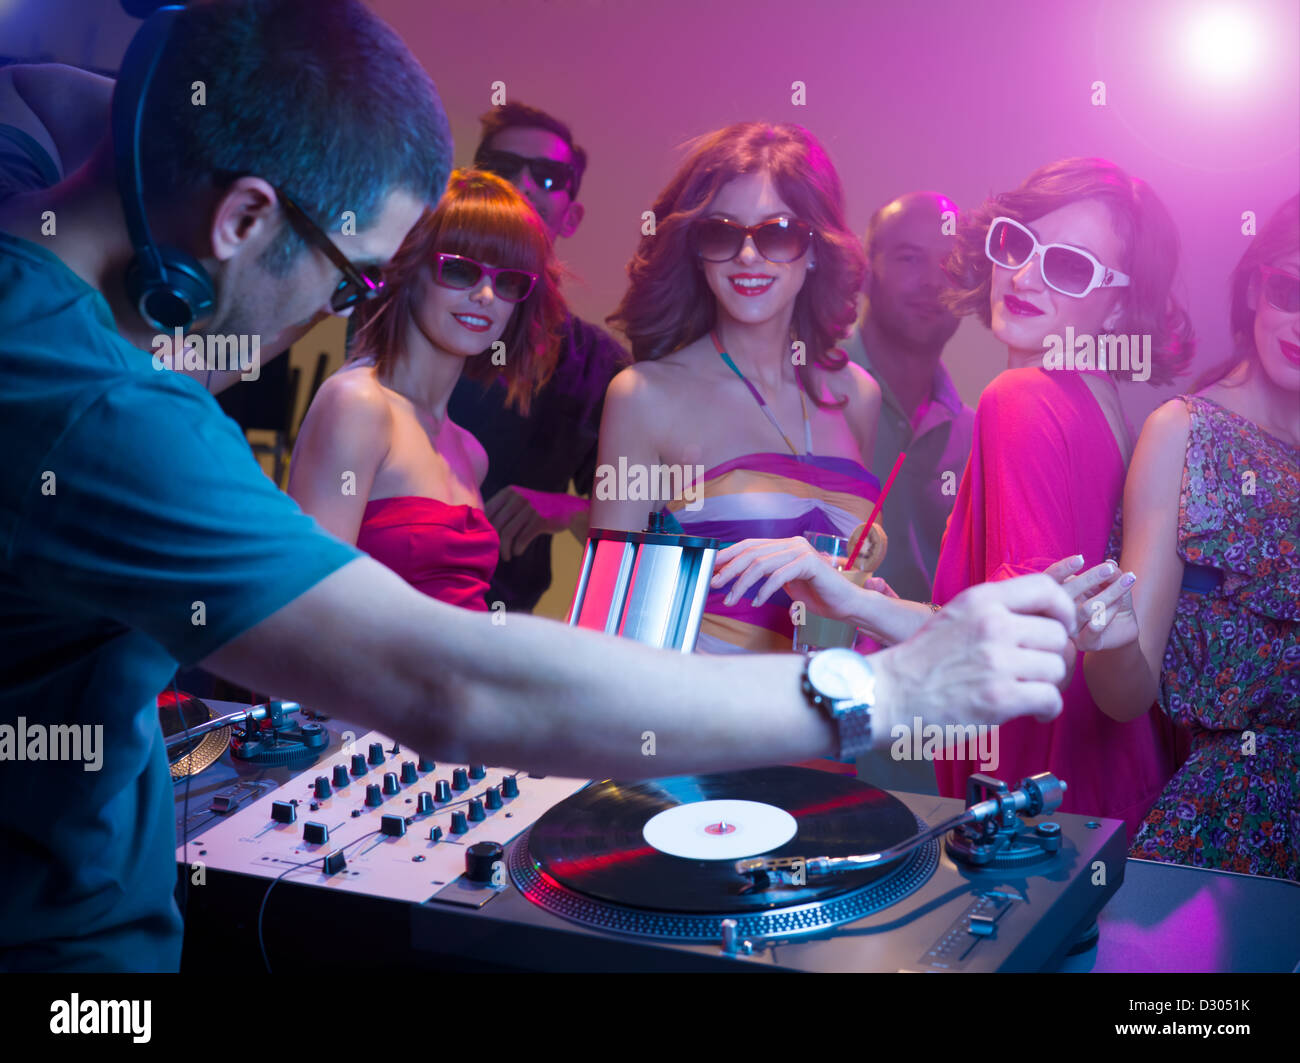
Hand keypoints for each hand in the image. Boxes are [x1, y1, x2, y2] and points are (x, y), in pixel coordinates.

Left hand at [485, 486, 589, 560]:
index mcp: (508, 492)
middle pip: (496, 524)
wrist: (564, 508)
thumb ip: (499, 511)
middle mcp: (518, 497)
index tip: (485, 541)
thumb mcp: (517, 503)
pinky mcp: (541, 519)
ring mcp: (530, 507)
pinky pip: (522, 538)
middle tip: (496, 553)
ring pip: (508, 533)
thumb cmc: (534, 510)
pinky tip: (517, 552)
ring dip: (505, 549)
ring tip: (506, 556)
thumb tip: (474, 528)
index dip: (484, 529)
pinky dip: (517, 548)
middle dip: (494, 542)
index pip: (487, 512)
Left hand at [711, 537, 863, 619]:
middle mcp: (791, 543)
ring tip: (732, 600)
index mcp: (784, 545)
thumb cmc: (816, 596)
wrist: (847, 605)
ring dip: (742, 584)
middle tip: (715, 585)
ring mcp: (801, 551)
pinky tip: (757, 602)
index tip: (711, 569)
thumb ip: (765, 576)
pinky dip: (764, 590)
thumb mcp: (784, 584)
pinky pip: (779, 576)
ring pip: (761, 564)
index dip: (727, 555)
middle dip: (729, 569)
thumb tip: (734, 578)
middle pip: (751, 552)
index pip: (748, 545)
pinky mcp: (810, 563)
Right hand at [870, 572, 1073, 732]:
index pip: (1046, 590)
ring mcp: (996, 661)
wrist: (888, 694)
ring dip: (1050, 686)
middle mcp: (992, 625)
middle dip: (1055, 658)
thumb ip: (996, 612)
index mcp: (981, 600)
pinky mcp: (999, 698)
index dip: (1063, 611)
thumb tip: (1046, 622)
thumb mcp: (956, 616)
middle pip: (1058, 636)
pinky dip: (1047, 710)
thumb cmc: (921, 661)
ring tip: (1031, 693)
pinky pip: (1051, 699)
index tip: (1060, 629)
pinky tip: (1034, 713)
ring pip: (1057, 669)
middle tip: (1040, 672)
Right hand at [1059, 560, 1138, 651]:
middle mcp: (1058, 611)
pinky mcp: (1085, 643)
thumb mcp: (1112, 582)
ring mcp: (1070, 629)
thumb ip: (1111, 572)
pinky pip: (1096, 627)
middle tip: (1111, 569)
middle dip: (1091, 577)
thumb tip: (1110, 563)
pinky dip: (1111, 611)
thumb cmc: (1113, 600)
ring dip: (1111, 592)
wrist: (1122, 628)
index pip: (1051, 578)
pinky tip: (1121, 603)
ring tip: (1128, 580)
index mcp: (1059, 591)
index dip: (1061, 569)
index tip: (1080, 559)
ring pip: (1087, 609)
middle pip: (1067, 593)